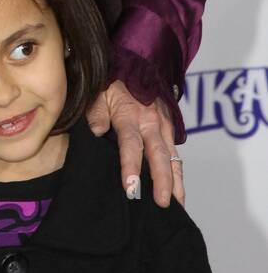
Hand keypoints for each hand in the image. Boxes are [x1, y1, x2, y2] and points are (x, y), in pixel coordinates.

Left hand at [86, 79, 184, 208]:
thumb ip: (96, 114)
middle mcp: (152, 123)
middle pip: (159, 155)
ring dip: (176, 182)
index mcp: (131, 115)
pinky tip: (177, 192)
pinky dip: (178, 174)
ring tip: (178, 206)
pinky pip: (176, 155)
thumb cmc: (112, 84)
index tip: (130, 188)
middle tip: (163, 203)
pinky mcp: (170, 130)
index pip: (131, 145)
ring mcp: (164, 127)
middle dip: (163, 180)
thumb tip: (95, 133)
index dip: (131, 167)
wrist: (136, 66)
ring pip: (173, 158)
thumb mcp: (98, 94)